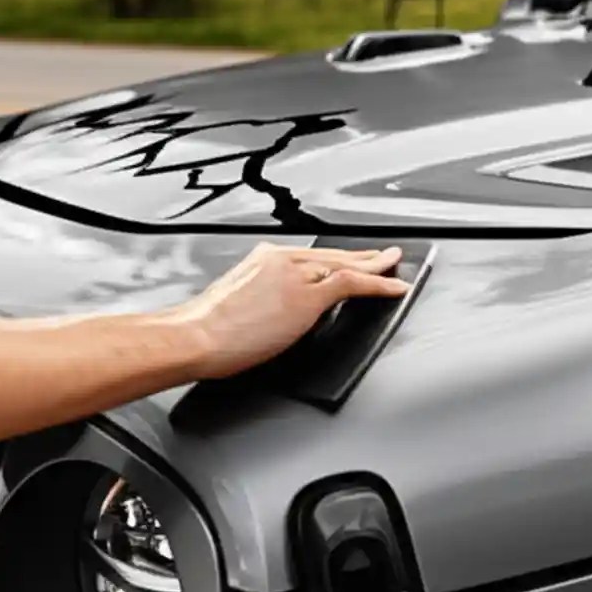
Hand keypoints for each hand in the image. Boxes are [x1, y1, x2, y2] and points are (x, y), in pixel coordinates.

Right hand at [172, 243, 408, 379]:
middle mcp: (281, 260)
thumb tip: (276, 313)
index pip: (311, 256)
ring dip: (376, 268)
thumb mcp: (236, 301)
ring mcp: (296, 276)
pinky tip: (394, 288)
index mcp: (262, 258)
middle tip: (385, 255)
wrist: (195, 336)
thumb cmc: (205, 328)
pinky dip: (378, 285)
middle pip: (333, 256)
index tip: (351, 259)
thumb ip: (261, 298)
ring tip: (395, 268)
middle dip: (363, 256)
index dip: (338, 258)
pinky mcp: (306, 298)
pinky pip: (352, 285)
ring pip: (346, 266)